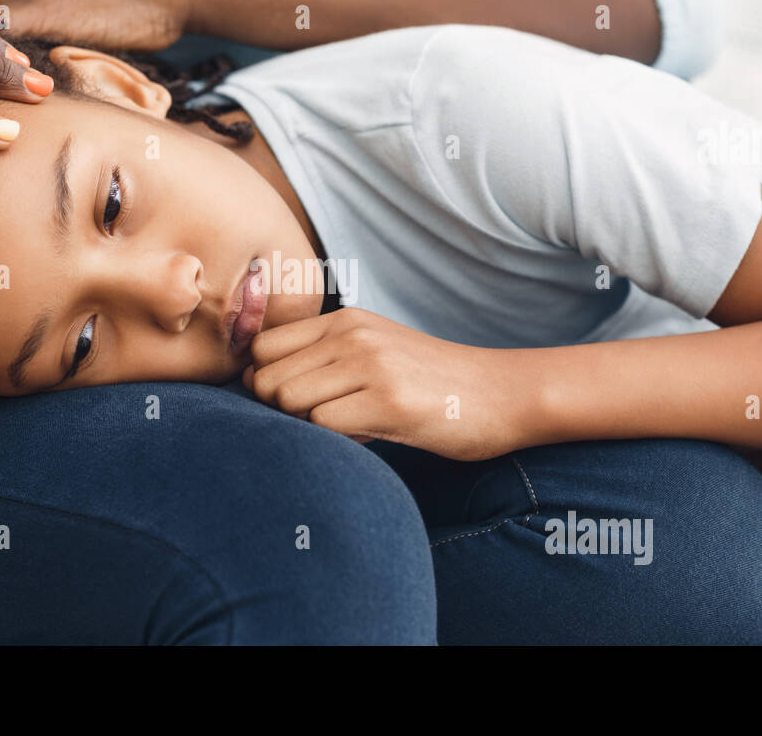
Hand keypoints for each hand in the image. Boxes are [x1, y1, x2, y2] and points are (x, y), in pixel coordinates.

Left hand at [243, 307, 528, 459]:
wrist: (503, 393)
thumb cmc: (432, 383)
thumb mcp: (376, 353)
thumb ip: (324, 360)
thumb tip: (258, 387)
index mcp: (344, 321)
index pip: (263, 347)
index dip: (266, 381)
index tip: (293, 402)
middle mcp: (352, 335)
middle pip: (268, 378)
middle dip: (280, 409)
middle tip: (320, 422)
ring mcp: (370, 365)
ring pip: (288, 399)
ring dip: (306, 425)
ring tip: (345, 428)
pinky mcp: (389, 400)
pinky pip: (322, 424)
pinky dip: (334, 439)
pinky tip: (367, 436)